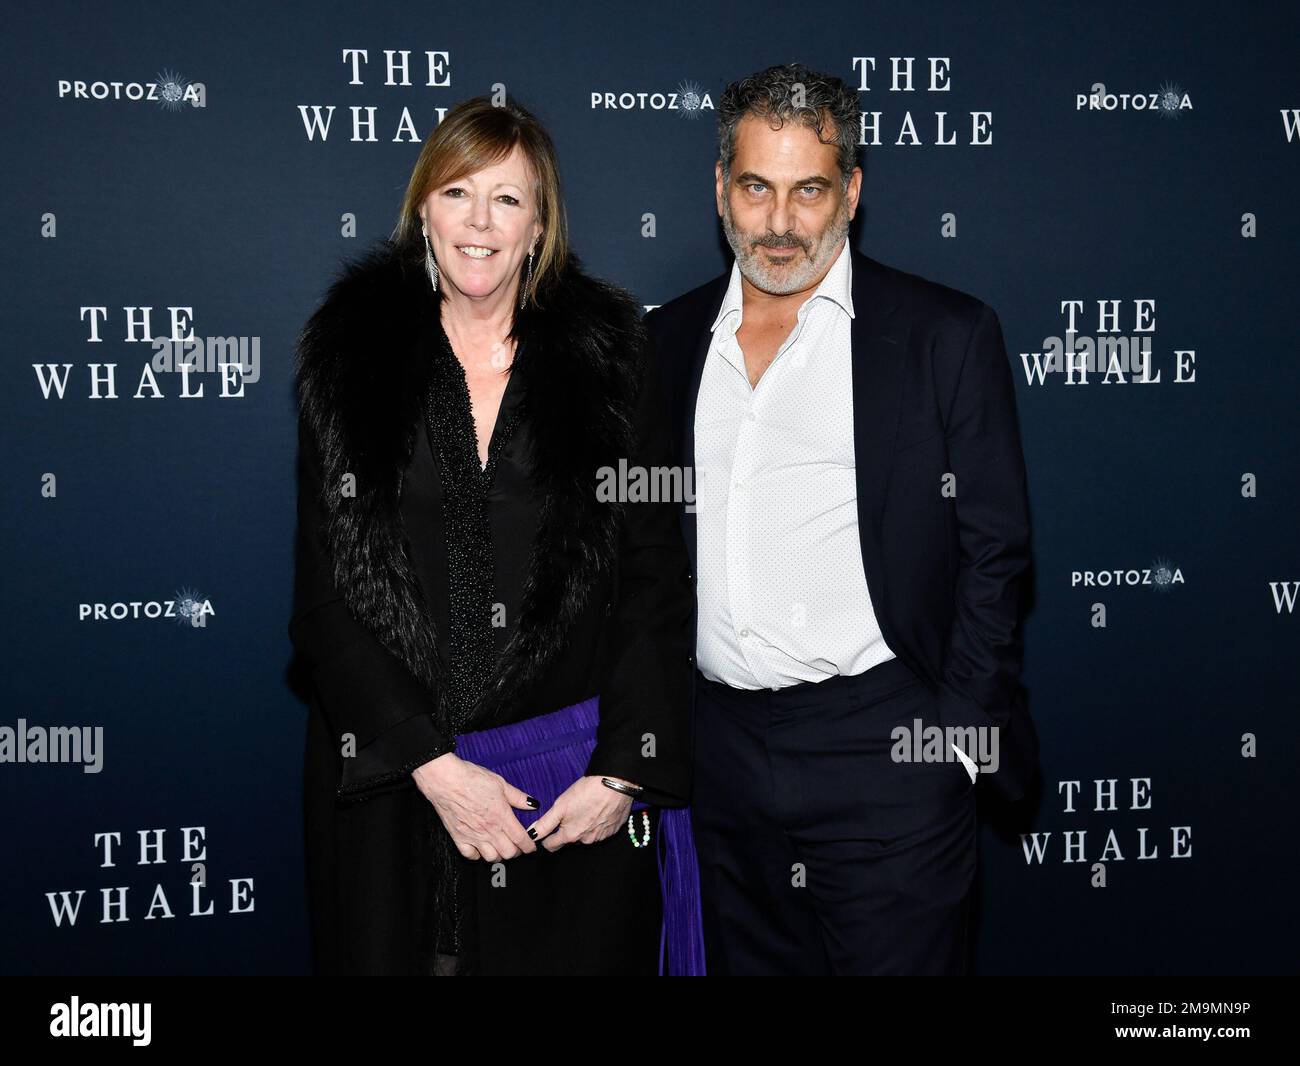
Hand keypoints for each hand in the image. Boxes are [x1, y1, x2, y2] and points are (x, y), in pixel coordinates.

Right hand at [412, 753, 537, 861]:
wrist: (445, 780)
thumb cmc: (472, 778)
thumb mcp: (500, 783)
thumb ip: (518, 797)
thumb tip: (533, 804)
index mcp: (501, 816)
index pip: (520, 839)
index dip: (529, 846)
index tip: (531, 847)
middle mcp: (489, 830)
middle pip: (508, 853)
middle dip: (516, 852)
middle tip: (516, 845)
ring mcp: (473, 836)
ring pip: (491, 858)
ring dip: (499, 855)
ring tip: (500, 847)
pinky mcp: (458, 838)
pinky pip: (471, 856)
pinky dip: (478, 855)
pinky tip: (480, 848)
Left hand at [529, 775, 637, 851]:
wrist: (615, 783)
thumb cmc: (586, 792)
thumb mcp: (560, 805)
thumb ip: (545, 823)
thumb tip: (531, 835)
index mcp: (571, 835)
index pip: (552, 846)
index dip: (546, 839)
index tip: (547, 831)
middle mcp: (586, 840)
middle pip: (570, 840)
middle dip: (566, 831)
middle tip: (568, 814)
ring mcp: (601, 836)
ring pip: (586, 836)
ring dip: (584, 827)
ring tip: (585, 809)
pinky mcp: (613, 830)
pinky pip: (601, 831)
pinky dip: (598, 823)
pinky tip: (598, 810)